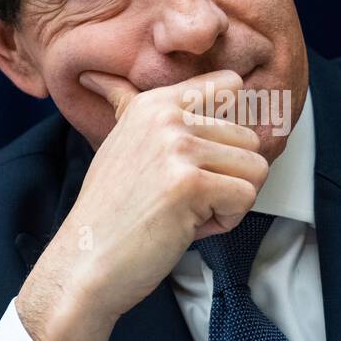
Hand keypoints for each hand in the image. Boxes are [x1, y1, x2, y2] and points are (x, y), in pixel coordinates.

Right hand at [12, 69, 267, 340]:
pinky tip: (187, 227)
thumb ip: (129, 109)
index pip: (228, 84)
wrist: (86, 263)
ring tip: (186, 212)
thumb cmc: (109, 215)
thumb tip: (98, 78)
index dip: (232, 129)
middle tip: (185, 201)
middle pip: (250, 139)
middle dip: (228, 178)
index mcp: (153, 104)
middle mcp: (165, 117)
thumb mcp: (120, 145)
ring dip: (229, 201)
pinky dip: (225, 222)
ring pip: (255, 168)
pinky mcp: (189, 184)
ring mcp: (177, 148)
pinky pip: (246, 197)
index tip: (207, 157)